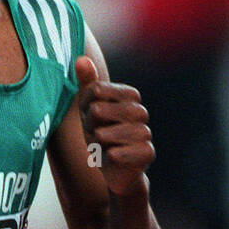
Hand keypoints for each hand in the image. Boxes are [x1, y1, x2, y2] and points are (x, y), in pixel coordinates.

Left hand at [76, 56, 154, 196]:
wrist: (114, 170)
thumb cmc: (100, 135)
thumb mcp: (89, 110)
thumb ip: (87, 84)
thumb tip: (81, 59)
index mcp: (128, 97)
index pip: (102, 89)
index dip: (89, 101)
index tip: (87, 112)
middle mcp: (140, 112)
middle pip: (109, 109)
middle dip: (95, 119)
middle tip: (91, 127)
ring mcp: (145, 133)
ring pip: (122, 131)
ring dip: (104, 137)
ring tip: (98, 141)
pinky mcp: (147, 154)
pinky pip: (133, 152)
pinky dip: (118, 154)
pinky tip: (110, 155)